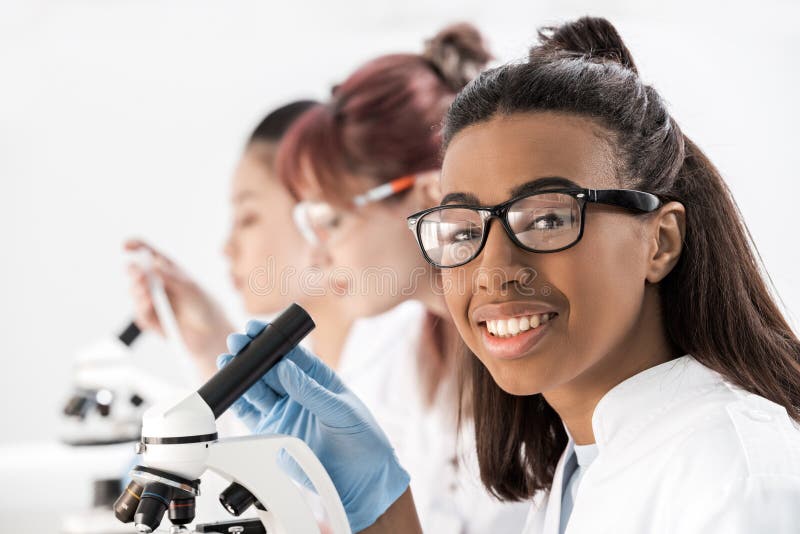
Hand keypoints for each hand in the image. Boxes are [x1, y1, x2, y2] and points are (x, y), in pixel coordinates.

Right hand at [125, 239, 232, 376]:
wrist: (210, 333)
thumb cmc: (204, 305)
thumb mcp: (191, 288)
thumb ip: (173, 277)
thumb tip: (155, 264)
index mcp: (167, 270)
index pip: (148, 254)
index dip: (136, 247)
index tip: (126, 246)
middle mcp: (156, 284)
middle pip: (136, 272)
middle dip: (133, 271)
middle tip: (139, 274)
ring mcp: (151, 302)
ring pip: (135, 292)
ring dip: (138, 290)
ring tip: (147, 291)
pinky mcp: (150, 320)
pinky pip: (140, 313)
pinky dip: (143, 308)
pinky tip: (149, 305)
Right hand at [218, 320, 410, 532]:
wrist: (362, 481)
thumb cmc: (363, 441)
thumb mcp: (341, 411)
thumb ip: (311, 392)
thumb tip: (285, 367)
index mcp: (320, 379)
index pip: (293, 354)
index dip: (275, 341)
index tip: (258, 330)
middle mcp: (299, 392)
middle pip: (270, 368)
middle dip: (252, 354)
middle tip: (237, 343)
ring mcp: (285, 412)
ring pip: (257, 389)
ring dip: (241, 376)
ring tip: (227, 362)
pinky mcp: (273, 433)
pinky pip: (251, 414)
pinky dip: (238, 402)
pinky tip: (228, 390)